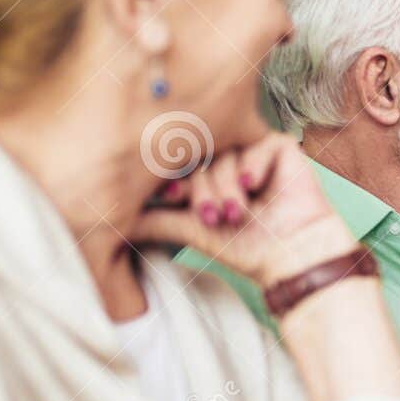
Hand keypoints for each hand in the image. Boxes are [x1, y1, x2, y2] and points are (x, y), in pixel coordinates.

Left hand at [130, 132, 352, 287]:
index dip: (176, 179)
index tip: (173, 199)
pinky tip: (254, 186)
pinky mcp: (280, 148)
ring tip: (238, 212)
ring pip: (225, 152)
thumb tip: (110, 223)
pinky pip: (256, 144)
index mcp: (206, 174)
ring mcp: (253, 152)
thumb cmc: (245, 248)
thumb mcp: (191, 231)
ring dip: (227, 186)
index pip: (180, 162)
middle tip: (213, 217)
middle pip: (200, 155)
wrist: (289, 256)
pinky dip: (252, 166)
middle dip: (202, 189)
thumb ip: (154, 220)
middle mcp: (228, 159)